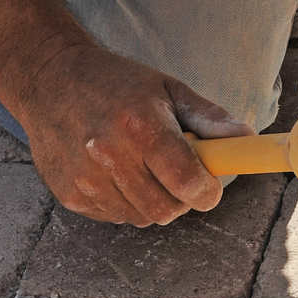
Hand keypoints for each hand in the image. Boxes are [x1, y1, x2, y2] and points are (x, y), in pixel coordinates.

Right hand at [17, 40, 253, 226]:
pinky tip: (114, 173)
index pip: (188, 184)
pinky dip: (124, 203)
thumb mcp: (168, 90)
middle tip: (175, 175)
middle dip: (180, 199)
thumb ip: (210, 119)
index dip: (206, 192)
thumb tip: (247, 139)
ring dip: (152, 201)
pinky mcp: (69, 194)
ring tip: (141, 167)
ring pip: (141, 218)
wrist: (49, 79)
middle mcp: (109, 155)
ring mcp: (86, 178)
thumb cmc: (118, 84)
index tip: (208, 187)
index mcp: (141, 126)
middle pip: (167, 210)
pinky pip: (115, 217)